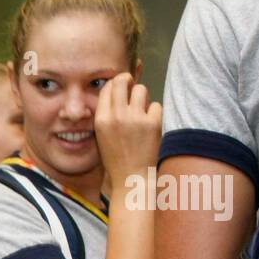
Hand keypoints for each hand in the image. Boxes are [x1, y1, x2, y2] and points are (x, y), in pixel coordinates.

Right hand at [93, 73, 161, 194]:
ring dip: (143, 97)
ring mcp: (135, 119)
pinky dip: (155, 114)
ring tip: (142, 110)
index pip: (107, 88)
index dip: (115, 84)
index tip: (121, 86)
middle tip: (132, 84)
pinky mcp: (153, 123)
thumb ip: (107, 113)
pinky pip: (156, 105)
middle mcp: (116, 116)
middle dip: (128, 80)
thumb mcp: (102, 135)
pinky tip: (150, 125)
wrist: (131, 178)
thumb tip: (118, 88)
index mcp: (101, 120)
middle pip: (122, 81)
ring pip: (141, 89)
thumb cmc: (116, 158)